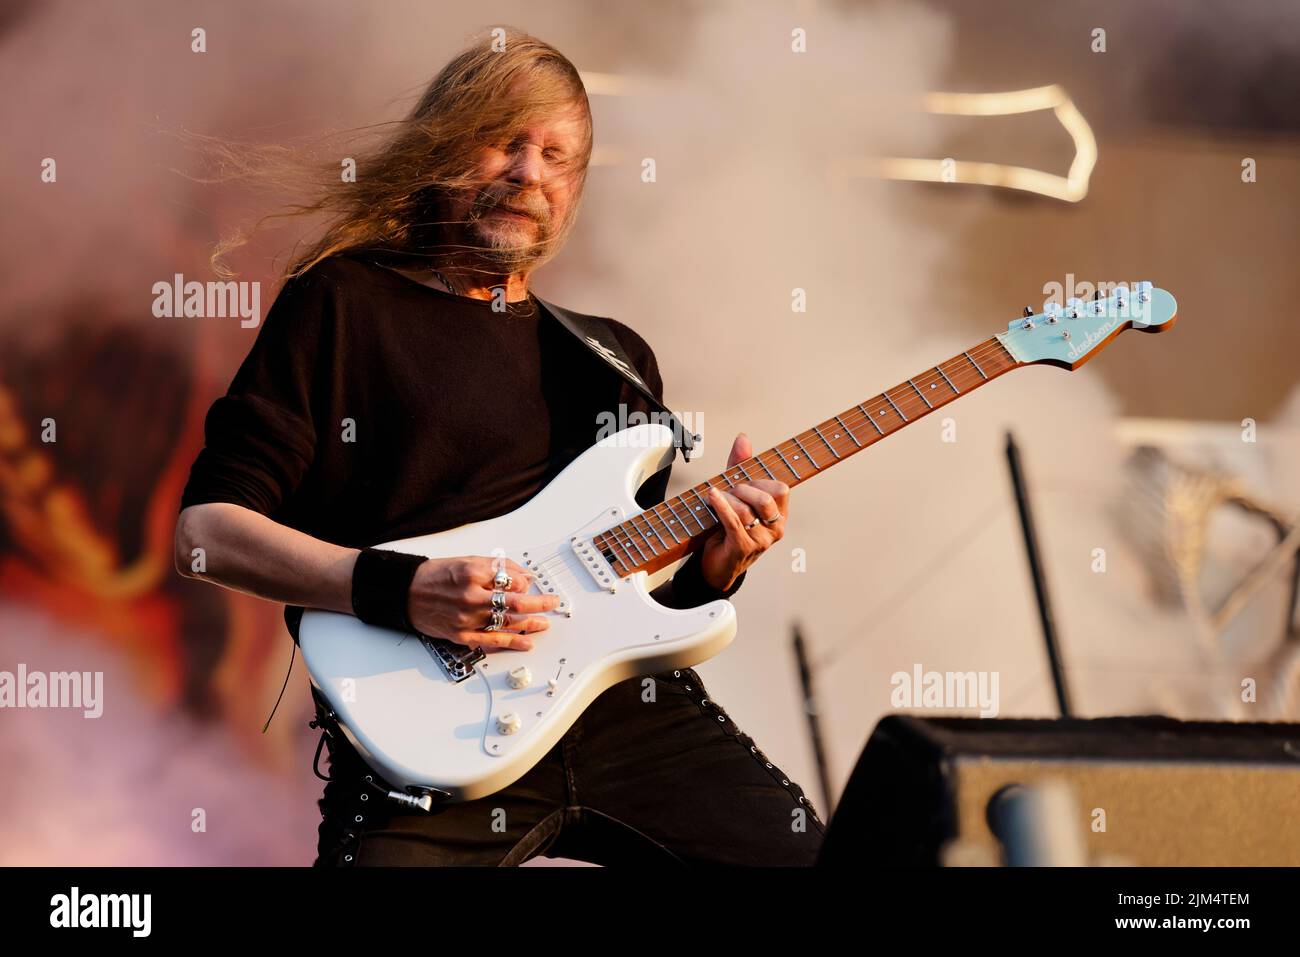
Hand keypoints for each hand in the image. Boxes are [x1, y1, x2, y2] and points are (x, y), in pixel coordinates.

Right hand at [406, 556, 559, 650]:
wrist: (406, 592)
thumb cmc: (436, 575)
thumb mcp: (468, 560)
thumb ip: (498, 567)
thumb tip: (524, 575)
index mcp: (473, 573)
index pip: (512, 580)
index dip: (526, 582)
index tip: (531, 582)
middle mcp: (471, 596)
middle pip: (515, 602)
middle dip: (539, 603)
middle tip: (552, 602)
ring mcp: (467, 618)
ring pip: (507, 622)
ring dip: (530, 623)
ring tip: (544, 622)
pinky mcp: (461, 635)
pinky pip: (492, 641)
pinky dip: (512, 642)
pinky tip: (527, 642)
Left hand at [697, 433, 788, 591]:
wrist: (715, 565)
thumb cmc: (727, 528)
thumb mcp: (736, 494)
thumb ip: (741, 467)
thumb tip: (743, 438)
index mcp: (779, 515)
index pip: (781, 489)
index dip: (760, 480)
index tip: (743, 480)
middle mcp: (775, 529)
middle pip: (766, 498)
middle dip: (743, 488)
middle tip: (728, 490)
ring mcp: (760, 541)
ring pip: (747, 510)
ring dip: (727, 499)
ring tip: (715, 498)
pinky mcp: (742, 548)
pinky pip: (734, 522)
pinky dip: (721, 506)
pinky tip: (711, 496)